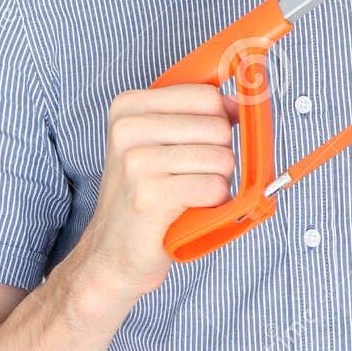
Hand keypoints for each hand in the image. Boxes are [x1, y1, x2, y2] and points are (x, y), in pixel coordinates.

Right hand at [70, 84, 238, 303]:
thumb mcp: (161, 143)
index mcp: (128, 107)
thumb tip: (239, 103)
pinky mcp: (150, 196)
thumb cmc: (144, 196)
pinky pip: (214, 188)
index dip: (222, 120)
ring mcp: (136, 163)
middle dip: (219, 157)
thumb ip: (196, 116)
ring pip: (221, 159)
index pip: (205, 96)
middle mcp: (128, 129)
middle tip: (191, 179)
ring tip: (189, 196)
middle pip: (218, 127)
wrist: (112, 254)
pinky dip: (213, 204)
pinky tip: (189, 211)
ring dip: (218, 183)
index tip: (210, 142)